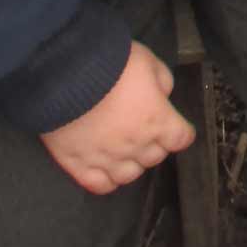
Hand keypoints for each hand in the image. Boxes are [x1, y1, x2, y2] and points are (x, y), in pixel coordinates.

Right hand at [41, 40, 195, 193]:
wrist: (65, 75)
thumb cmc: (111, 64)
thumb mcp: (148, 60)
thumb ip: (162, 81)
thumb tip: (162, 95)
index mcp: (157, 121)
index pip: (182, 138)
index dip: (178, 131)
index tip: (172, 125)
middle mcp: (136, 146)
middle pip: (155, 157)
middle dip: (153, 144)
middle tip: (142, 128)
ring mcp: (107, 159)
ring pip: (130, 175)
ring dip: (131, 163)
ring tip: (123, 148)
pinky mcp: (79, 165)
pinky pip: (101, 185)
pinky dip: (106, 179)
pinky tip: (104, 166)